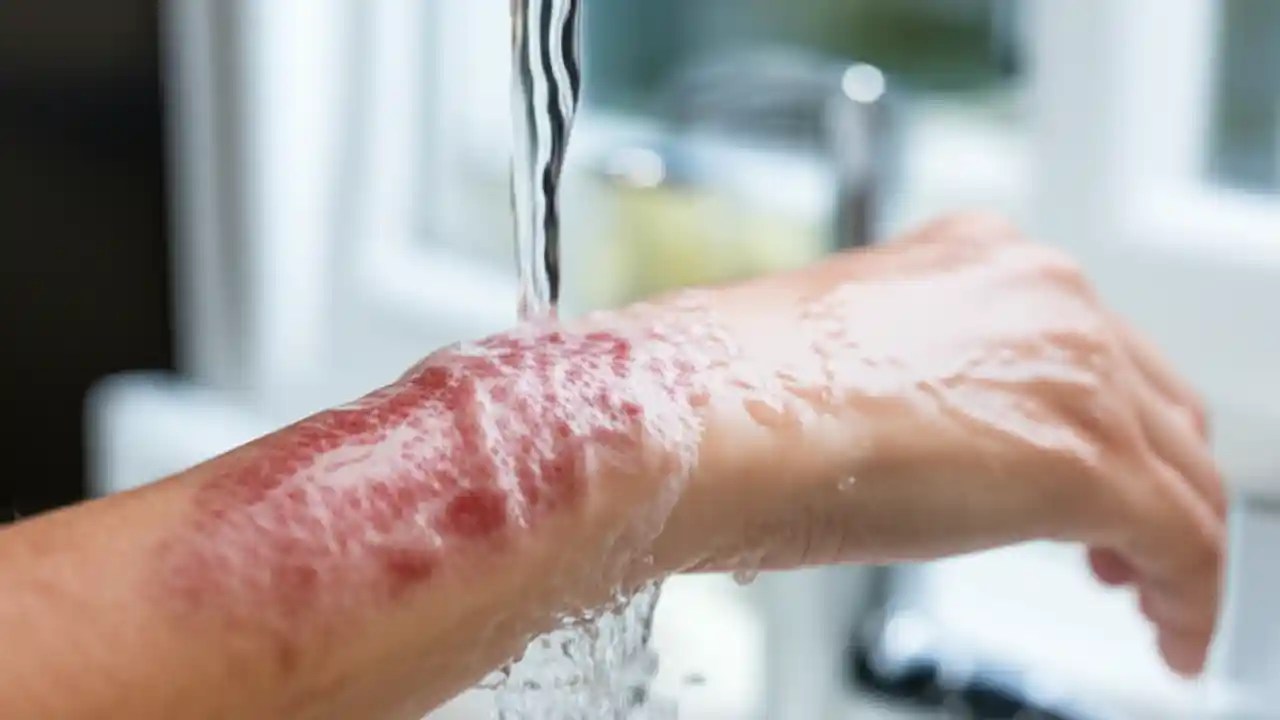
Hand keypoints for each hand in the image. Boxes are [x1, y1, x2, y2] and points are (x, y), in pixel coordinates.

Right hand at [647, 213, 1224, 676]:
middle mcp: (1043, 295)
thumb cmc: (728, 393)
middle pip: (1151, 401)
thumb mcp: (839, 364)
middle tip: (1120, 542)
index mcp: (977, 259)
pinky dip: (1190, 600)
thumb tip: (925, 449)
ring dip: (1174, 540)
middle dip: (1150, 474)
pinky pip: (1186, 542)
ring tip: (1148, 596)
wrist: (702, 412)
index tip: (1087, 475)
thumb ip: (912, 385)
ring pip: (1182, 470)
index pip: (1086, 345)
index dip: (1103, 418)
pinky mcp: (1088, 462)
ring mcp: (1074, 371)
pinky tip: (1170, 634)